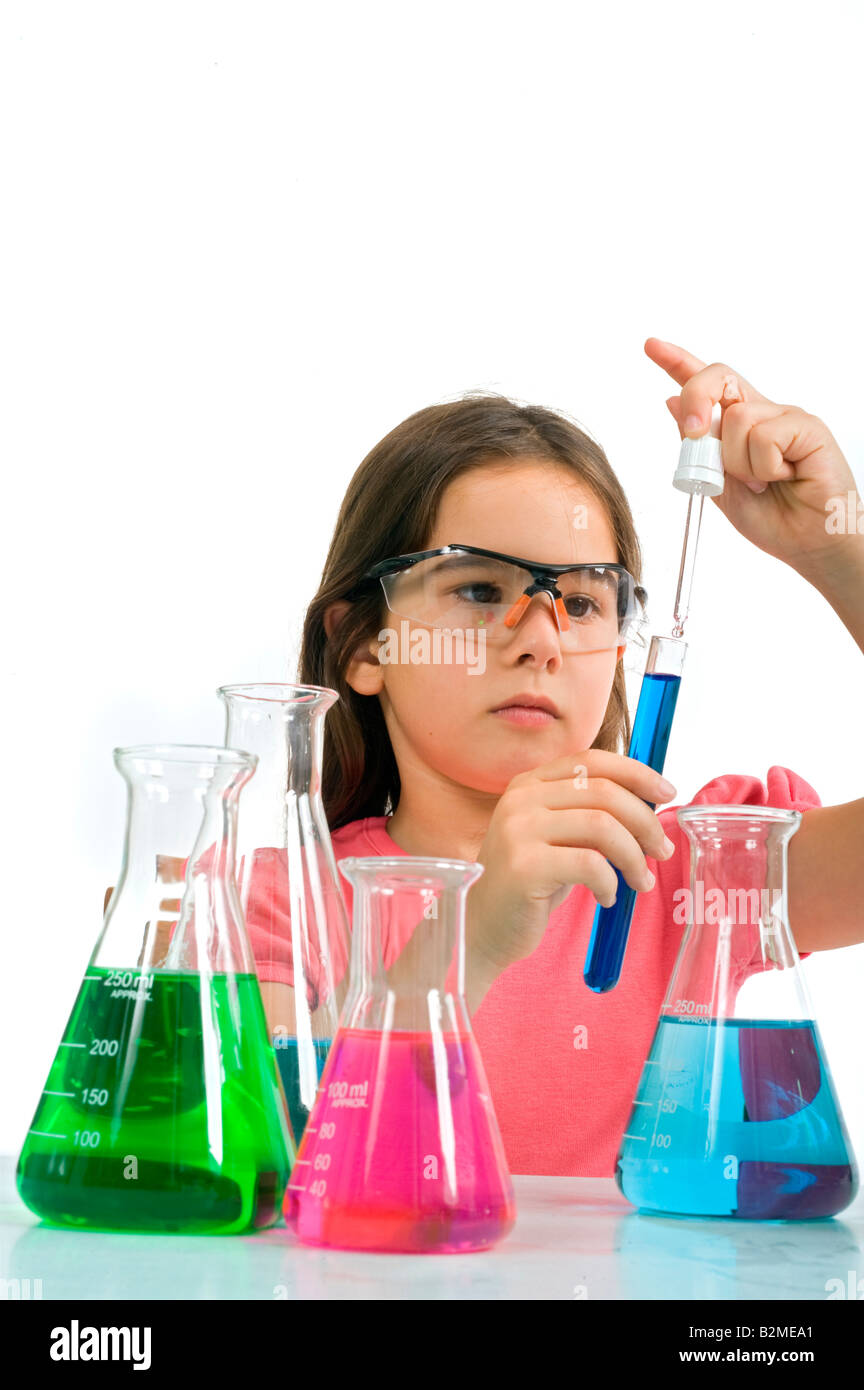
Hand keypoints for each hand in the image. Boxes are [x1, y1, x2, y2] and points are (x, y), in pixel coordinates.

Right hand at [466, 750, 676, 979]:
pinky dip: (610, 883)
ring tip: (640, 881)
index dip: (637, 773)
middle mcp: (521, 798)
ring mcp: (519, 830)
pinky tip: (606, 897)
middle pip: (604, 792)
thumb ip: (589, 813)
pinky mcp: (524, 866)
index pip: (592, 760)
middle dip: (645, 822)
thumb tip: (650, 802)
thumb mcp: (558, 838)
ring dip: (634, 856)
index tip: (668, 793)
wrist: (482, 928)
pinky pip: (590, 864)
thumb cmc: (529, 884)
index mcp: (530, 784)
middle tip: (662, 851)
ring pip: (603, 826)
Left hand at [644, 337, 862, 583]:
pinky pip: (764, 436)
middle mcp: (762, 413)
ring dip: (739, 463)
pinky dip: (765, 468)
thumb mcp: (719, 487)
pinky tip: (785, 478)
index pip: (708, 386)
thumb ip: (697, 448)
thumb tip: (672, 404)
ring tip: (764, 483)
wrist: (811, 545)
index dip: (678, 363)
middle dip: (696, 400)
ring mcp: (786, 417)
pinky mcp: (807, 426)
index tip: (651, 345)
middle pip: (718, 378)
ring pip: (736, 419)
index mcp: (739, 427)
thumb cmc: (774, 520)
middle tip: (696, 436)